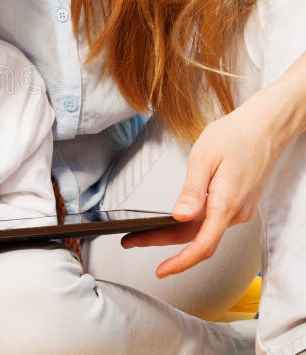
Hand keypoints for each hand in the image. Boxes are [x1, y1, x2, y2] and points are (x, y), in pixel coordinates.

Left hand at [122, 99, 278, 276]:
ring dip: (174, 235)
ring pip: (203, 231)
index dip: (181, 262)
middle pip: (196, 239)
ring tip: (144, 232)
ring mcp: (239, 209)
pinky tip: (173, 221)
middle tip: (132, 241)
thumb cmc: (235, 136)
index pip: (203, 244)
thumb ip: (192, 190)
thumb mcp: (204, 158)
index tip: (162, 270)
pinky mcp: (238, 204)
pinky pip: (212, 221)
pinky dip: (190, 226)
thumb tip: (179, 216)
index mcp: (226, 202)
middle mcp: (235, 211)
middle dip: (162, 244)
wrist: (265, 127)